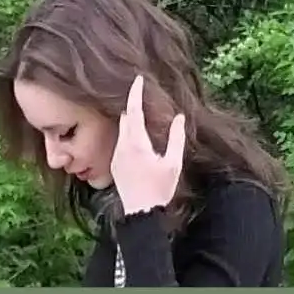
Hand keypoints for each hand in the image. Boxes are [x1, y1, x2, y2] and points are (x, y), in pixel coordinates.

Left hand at [110, 74, 185, 215]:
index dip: (136, 93)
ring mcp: (116, 156)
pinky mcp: (115, 165)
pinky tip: (138, 139)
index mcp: (137, 144)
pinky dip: (128, 135)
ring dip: (131, 121)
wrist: (141, 214)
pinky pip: (120, 142)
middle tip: (143, 95)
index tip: (138, 79)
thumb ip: (176, 138)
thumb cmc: (160, 190)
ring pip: (121, 130)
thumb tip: (179, 117)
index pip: (134, 110)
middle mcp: (122, 147)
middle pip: (125, 117)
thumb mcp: (174, 164)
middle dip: (133, 105)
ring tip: (143, 116)